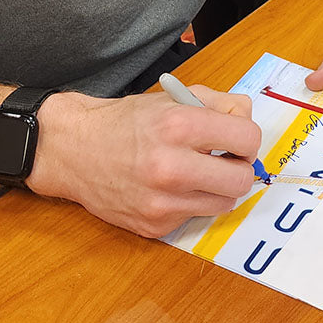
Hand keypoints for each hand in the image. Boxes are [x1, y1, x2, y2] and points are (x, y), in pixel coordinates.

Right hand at [29, 86, 261, 237]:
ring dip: (218, 187)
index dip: (246, 137)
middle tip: (225, 159)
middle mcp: (170, 166)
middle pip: (241, 179)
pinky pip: (194, 217)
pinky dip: (191, 202)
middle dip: (240, 167)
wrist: (75, 150)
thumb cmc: (126, 121)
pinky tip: (171, 187)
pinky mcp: (154, 226)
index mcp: (177, 126)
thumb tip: (248, 116)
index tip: (236, 138)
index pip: (246, 138)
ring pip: (224, 203)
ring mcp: (161, 202)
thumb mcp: (172, 97)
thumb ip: (217, 102)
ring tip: (198, 172)